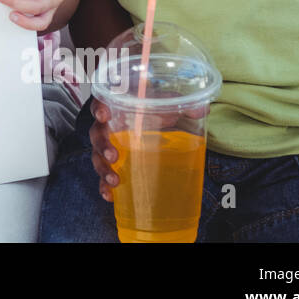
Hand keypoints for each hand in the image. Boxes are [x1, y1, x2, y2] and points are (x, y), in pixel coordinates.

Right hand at [88, 99, 209, 202]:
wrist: (150, 118)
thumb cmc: (150, 107)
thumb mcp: (166, 102)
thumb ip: (181, 104)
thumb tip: (202, 109)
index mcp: (115, 106)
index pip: (101, 103)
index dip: (99, 108)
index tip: (103, 116)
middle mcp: (107, 126)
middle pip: (97, 134)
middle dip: (102, 145)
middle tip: (112, 155)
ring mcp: (108, 145)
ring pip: (97, 156)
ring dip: (103, 169)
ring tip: (115, 180)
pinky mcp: (114, 163)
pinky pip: (103, 175)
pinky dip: (104, 186)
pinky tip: (110, 195)